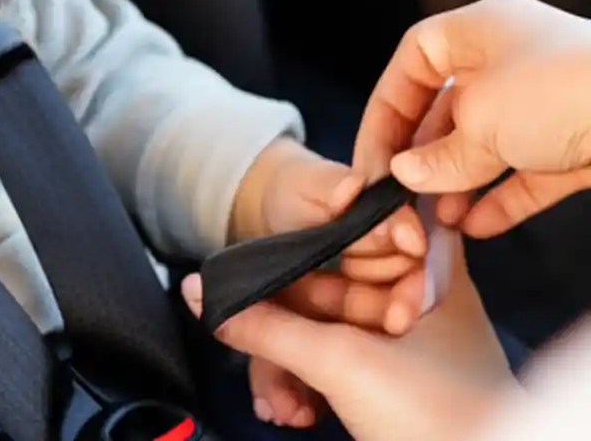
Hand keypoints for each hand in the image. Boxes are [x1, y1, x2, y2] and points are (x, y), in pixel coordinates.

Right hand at [230, 139, 428, 426]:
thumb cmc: (440, 419)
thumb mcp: (338, 359)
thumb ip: (265, 324)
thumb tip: (201, 293)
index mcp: (433, 272)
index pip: (368, 222)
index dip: (318, 230)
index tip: (269, 247)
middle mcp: (425, 301)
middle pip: (332, 283)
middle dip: (285, 319)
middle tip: (250, 336)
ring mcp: (411, 345)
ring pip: (329, 328)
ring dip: (292, 360)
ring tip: (278, 400)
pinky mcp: (395, 383)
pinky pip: (337, 363)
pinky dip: (309, 382)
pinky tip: (291, 407)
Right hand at [353, 0, 590, 237]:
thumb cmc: (565, 93)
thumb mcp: (481, 123)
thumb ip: (438, 156)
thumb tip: (406, 174)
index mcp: (481, 30)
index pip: (412, 62)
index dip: (385, 110)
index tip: (374, 157)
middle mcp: (511, 60)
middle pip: (445, 108)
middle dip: (419, 156)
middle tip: (398, 198)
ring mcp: (546, 104)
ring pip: (484, 146)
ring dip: (455, 184)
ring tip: (433, 221)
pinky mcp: (576, 144)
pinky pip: (525, 174)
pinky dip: (498, 200)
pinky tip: (473, 228)